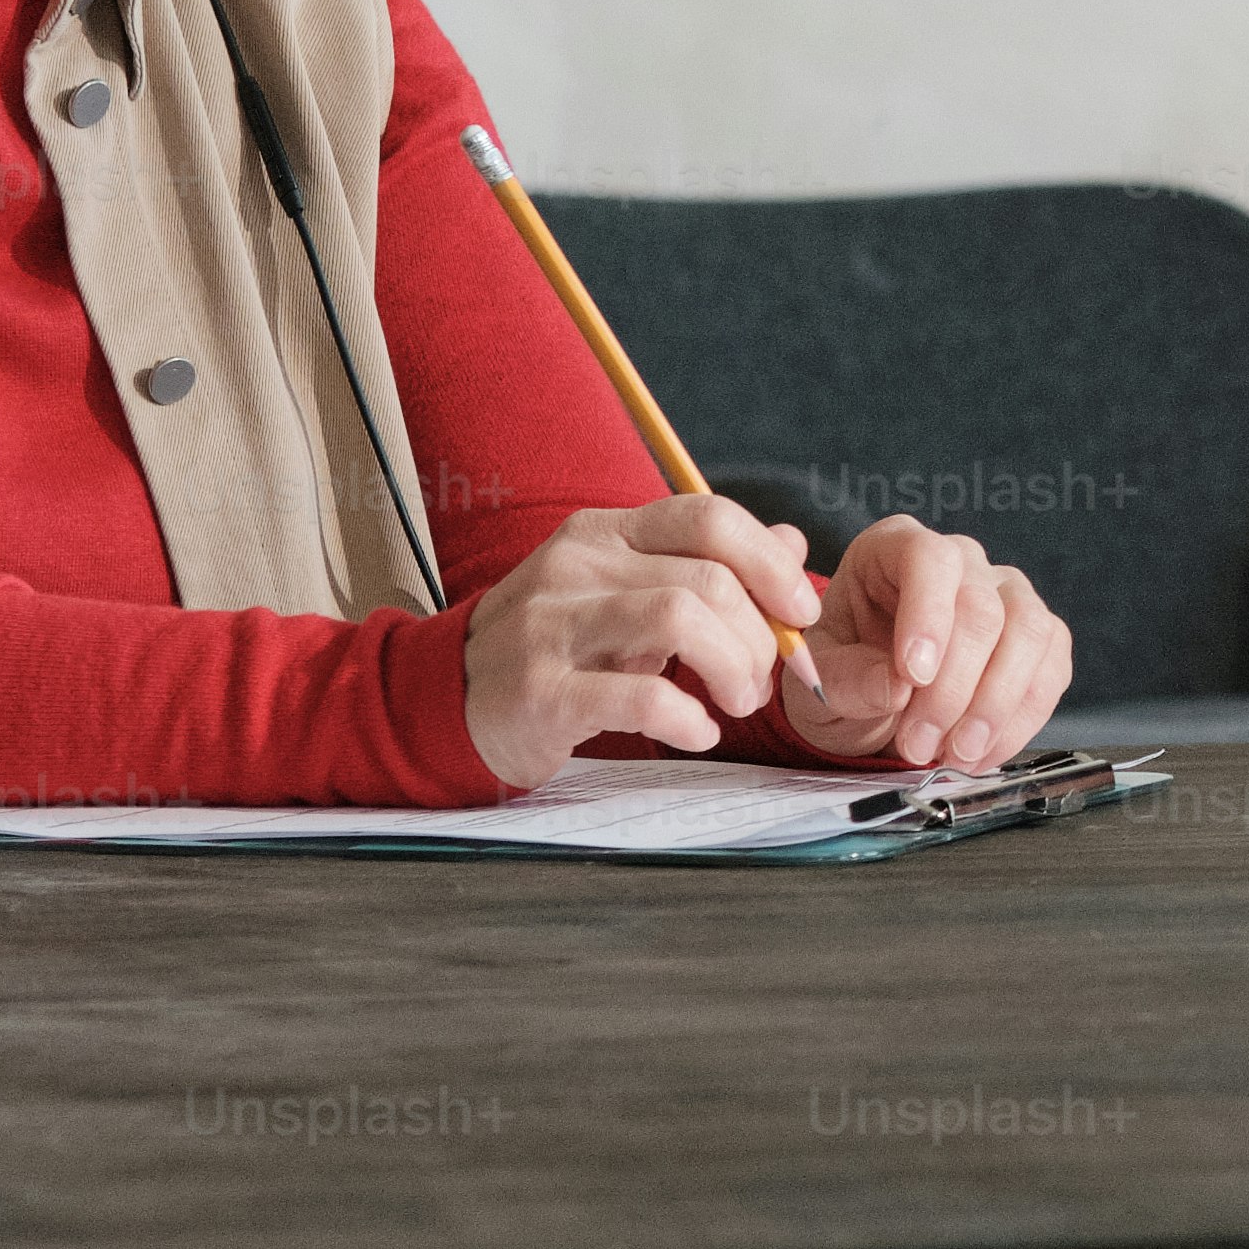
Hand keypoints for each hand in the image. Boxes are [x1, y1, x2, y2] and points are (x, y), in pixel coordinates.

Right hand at [466, 493, 814, 783]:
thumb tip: (793, 544)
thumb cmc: (556, 650)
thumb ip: (707, 567)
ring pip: (680, 618)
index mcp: (604, 534)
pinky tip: (697, 731)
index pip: (708, 518)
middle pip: (708, 578)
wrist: (447, 701)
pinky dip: (689, 718)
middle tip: (760, 681)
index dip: (771, 563)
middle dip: (758, 636)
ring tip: (735, 703)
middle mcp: (577, 566)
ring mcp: (553, 625)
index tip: (800, 611)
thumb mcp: (627, 594)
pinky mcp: (541, 692)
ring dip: (732, 669)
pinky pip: (639, 696)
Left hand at [778, 515, 1074, 771]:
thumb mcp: (819, 679)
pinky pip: (1051, 670)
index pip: (929, 559)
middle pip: (982, 607)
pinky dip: (1020, 721)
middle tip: (919, 743)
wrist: (869, 703)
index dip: (928, 615)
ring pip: (1029, 635)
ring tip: (955, 753)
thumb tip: (895, 688)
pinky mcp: (1039, 637)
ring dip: (994, 706)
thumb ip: (847, 679)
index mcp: (894, 549)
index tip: (913, 676)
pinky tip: (982, 751)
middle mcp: (960, 562)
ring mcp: (1006, 595)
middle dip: (953, 688)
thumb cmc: (844, 673)